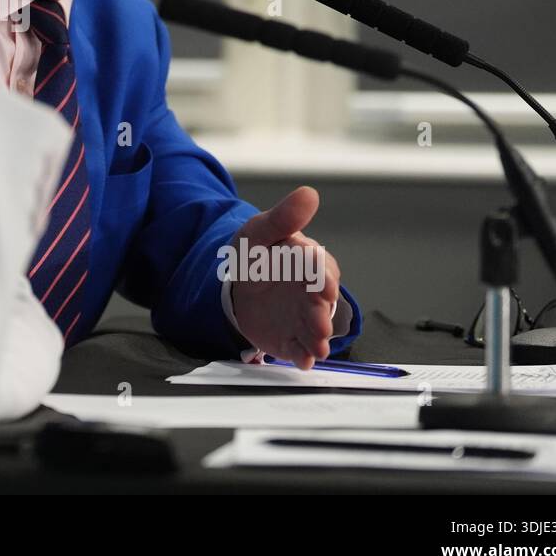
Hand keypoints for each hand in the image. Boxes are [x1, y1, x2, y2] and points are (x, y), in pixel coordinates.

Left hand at [228, 186, 341, 369]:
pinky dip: (304, 356)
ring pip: (316, 329)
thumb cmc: (254, 255)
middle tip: (319, 322)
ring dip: (319, 338)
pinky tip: (304, 361)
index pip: (320, 267)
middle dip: (322, 312)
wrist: (233, 285)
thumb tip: (309, 194)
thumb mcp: (260, 231)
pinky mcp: (292, 337)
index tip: (321, 282)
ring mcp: (303, 317)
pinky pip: (301, 348)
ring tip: (318, 347)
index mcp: (308, 262)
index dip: (322, 275)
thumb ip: (283, 217)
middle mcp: (312, 291)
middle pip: (322, 302)